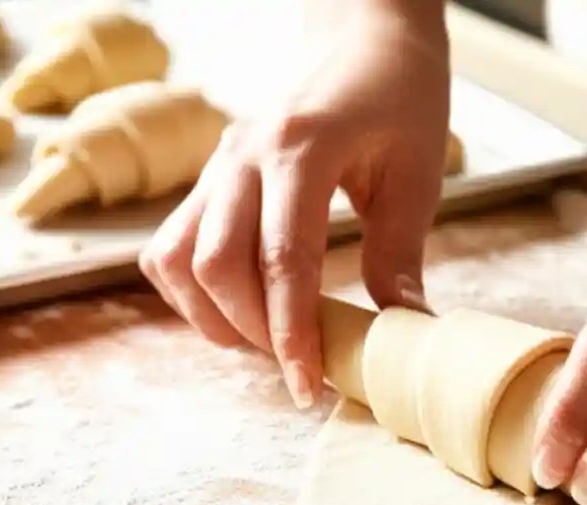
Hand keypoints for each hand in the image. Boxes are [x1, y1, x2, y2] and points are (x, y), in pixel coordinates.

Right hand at [138, 3, 450, 407]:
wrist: (362, 35)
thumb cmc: (399, 95)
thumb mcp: (417, 174)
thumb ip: (400, 255)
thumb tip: (401, 332)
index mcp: (301, 147)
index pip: (282, 261)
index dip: (292, 334)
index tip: (309, 385)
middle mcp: (242, 155)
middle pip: (216, 267)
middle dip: (253, 333)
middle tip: (300, 363)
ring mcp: (216, 165)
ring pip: (176, 260)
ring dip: (213, 316)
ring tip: (266, 340)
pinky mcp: (207, 178)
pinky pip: (169, 246)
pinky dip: (191, 291)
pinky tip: (236, 306)